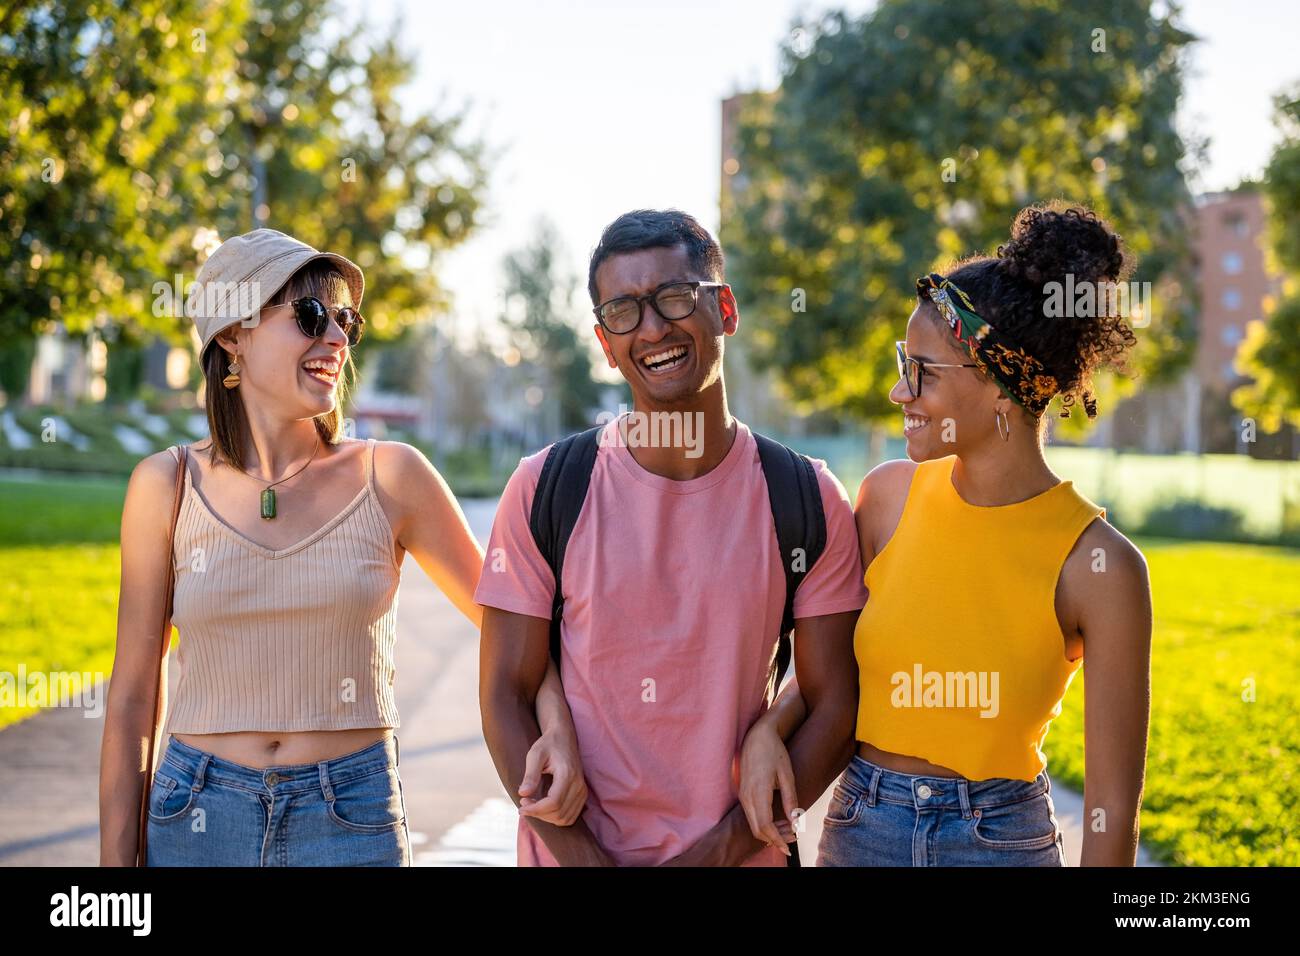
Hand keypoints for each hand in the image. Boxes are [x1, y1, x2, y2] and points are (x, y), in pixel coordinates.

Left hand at [518, 729, 587, 826]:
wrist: (564, 737)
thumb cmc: (548, 744)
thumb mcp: (535, 755)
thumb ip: (530, 774)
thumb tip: (522, 793)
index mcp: (567, 774)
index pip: (553, 803)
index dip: (535, 810)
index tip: (521, 805)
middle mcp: (578, 785)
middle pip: (559, 813)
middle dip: (538, 814)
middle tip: (524, 803)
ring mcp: (582, 791)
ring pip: (565, 818)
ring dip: (546, 818)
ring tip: (533, 805)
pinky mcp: (582, 794)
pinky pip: (570, 816)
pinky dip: (555, 817)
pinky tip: (544, 808)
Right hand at [738, 716, 797, 856]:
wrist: (757, 735)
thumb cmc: (774, 752)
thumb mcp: (787, 775)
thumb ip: (790, 800)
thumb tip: (796, 822)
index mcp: (758, 792)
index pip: (765, 825)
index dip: (777, 839)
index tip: (789, 848)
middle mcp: (747, 796)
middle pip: (757, 829)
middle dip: (774, 839)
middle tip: (792, 839)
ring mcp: (743, 795)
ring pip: (753, 824)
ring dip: (769, 832)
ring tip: (788, 830)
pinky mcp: (743, 793)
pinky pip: (751, 815)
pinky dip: (763, 823)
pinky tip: (777, 821)